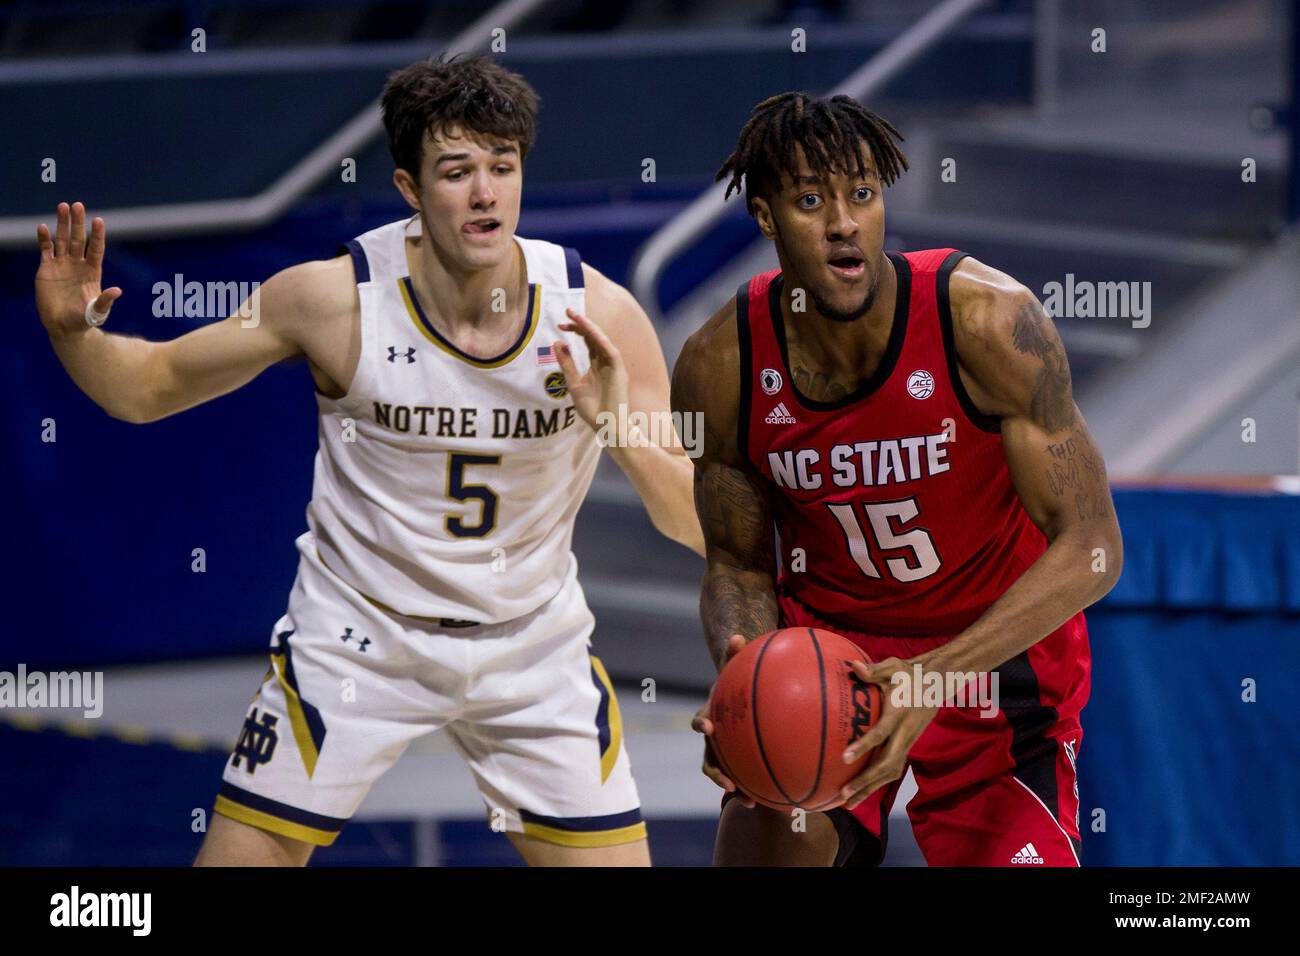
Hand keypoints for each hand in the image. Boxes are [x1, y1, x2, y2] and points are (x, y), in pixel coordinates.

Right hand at [36, 202, 121, 336]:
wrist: (63, 326)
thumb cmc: (83, 319)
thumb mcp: (97, 311)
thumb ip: (105, 300)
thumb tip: (118, 291)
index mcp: (93, 271)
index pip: (96, 248)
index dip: (97, 235)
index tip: (98, 220)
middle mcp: (78, 264)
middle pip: (79, 238)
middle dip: (78, 222)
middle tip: (78, 205)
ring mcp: (62, 264)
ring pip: (62, 239)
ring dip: (62, 224)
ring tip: (63, 206)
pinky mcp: (47, 268)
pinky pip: (46, 249)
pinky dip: (44, 238)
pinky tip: (43, 227)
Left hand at [554, 307, 627, 433]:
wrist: (607, 427)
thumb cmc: (593, 410)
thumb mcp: (573, 383)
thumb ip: (567, 364)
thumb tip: (557, 342)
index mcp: (596, 364)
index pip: (587, 341)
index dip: (575, 330)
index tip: (560, 325)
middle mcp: (606, 361)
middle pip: (593, 337)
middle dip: (580, 323)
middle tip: (566, 312)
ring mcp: (613, 365)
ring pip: (601, 340)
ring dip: (588, 326)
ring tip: (574, 315)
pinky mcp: (619, 370)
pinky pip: (610, 350)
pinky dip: (600, 339)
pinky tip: (589, 330)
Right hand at [693, 634, 753, 804]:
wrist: (737, 696)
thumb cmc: (739, 680)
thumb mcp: (737, 666)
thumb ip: (735, 653)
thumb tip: (738, 634)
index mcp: (711, 715)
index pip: (701, 721)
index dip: (702, 725)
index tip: (707, 728)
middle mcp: (714, 738)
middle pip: (709, 759)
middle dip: (716, 774)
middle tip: (728, 784)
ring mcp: (725, 752)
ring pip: (725, 775)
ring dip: (734, 790)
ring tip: (751, 802)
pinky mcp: (739, 760)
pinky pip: (746, 777)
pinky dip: (756, 789)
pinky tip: (777, 798)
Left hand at [838, 655, 939, 810]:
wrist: (936, 685)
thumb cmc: (909, 674)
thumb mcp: (894, 667)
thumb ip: (874, 670)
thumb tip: (853, 667)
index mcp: (900, 714)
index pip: (881, 733)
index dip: (864, 746)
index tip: (844, 757)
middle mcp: (906, 733)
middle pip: (887, 764)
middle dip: (866, 781)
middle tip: (844, 793)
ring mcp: (908, 743)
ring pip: (891, 772)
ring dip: (871, 789)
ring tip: (849, 803)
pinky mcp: (906, 748)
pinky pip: (892, 769)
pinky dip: (876, 783)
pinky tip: (859, 793)